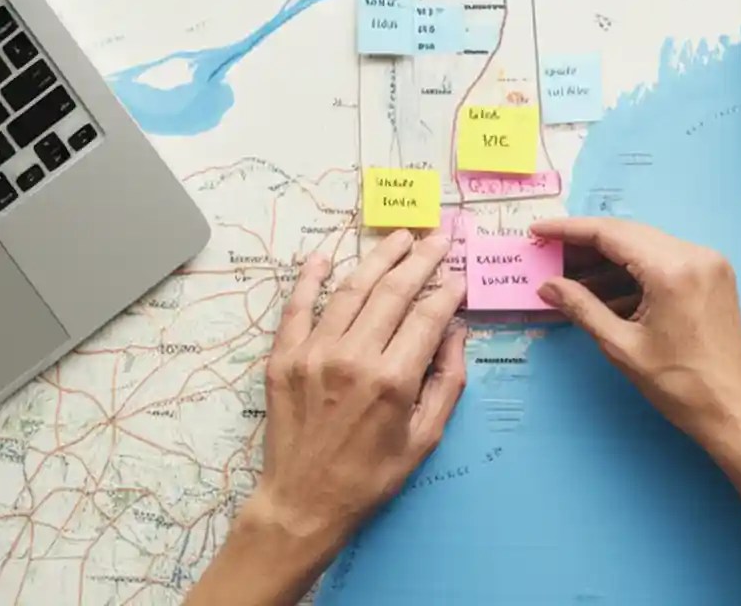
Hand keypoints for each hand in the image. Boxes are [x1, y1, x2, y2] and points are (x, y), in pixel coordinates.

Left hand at [186, 230, 466, 605]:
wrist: (303, 502)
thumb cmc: (370, 476)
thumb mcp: (424, 438)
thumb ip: (447, 382)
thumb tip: (456, 333)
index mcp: (393, 380)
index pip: (427, 316)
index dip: (447, 291)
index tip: (458, 276)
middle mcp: (353, 357)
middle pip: (393, 291)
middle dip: (421, 259)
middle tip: (438, 237)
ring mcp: (313, 353)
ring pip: (351, 289)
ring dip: (378, 258)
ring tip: (399, 238)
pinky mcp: (283, 358)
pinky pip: (298, 307)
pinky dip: (310, 278)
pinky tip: (325, 257)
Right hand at [531, 217, 740, 468]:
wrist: (735, 412)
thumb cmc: (679, 386)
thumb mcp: (622, 346)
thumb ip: (582, 308)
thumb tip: (547, 285)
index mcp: (673, 269)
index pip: (611, 234)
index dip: (569, 230)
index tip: (538, 230)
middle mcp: (695, 255)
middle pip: (628, 234)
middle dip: (585, 244)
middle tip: (548, 255)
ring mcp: (709, 264)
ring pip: (646, 247)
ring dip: (608, 260)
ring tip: (569, 278)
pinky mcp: (714, 278)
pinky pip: (664, 262)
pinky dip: (633, 273)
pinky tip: (604, 292)